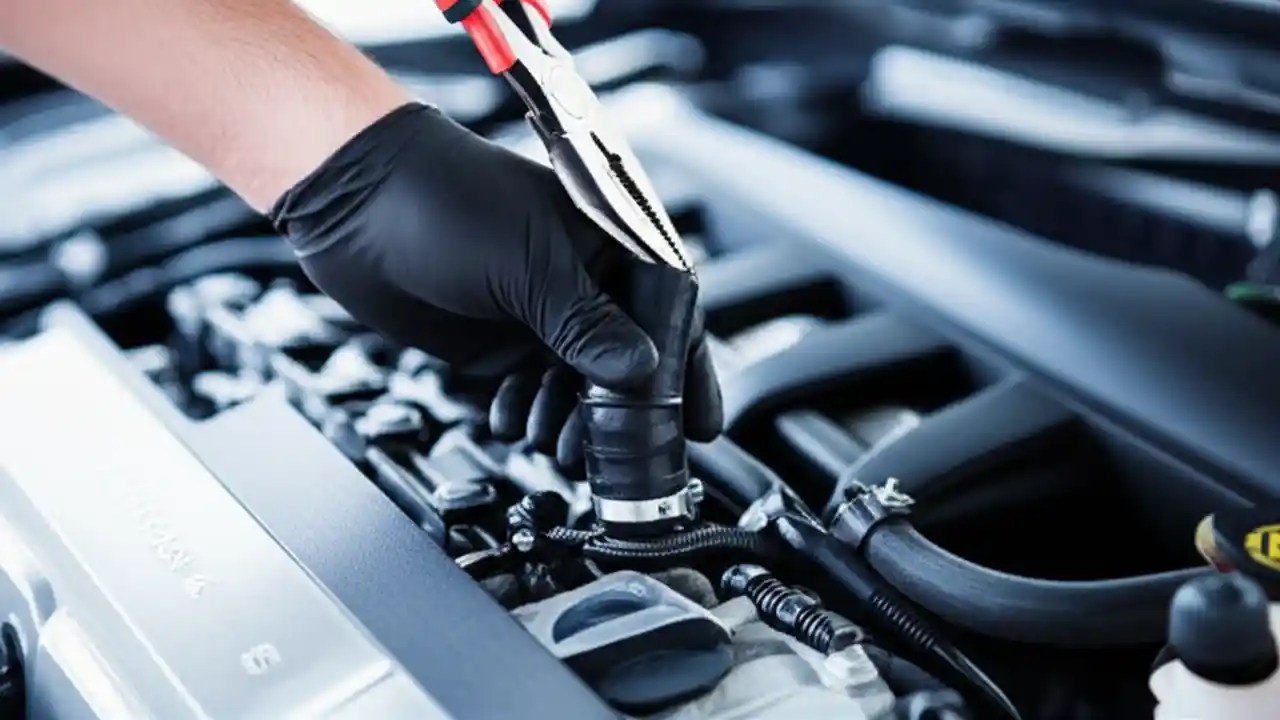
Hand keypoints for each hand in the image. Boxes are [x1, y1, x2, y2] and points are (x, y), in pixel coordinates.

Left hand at [270, 103, 721, 472]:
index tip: (699, 424)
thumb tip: (641, 371)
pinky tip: (514, 422)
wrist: (355, 204)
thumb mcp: (529, 267)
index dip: (687, 370)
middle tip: (621, 456)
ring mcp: (540, 312)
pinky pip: (531, 390)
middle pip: (625, 362)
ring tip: (556, 444)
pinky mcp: (499, 339)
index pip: (668, 313)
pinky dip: (526, 414)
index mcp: (607, 243)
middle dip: (620, 414)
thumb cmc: (444, 200)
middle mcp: (581, 280)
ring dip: (568, 422)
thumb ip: (587, 326)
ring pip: (577, 386)